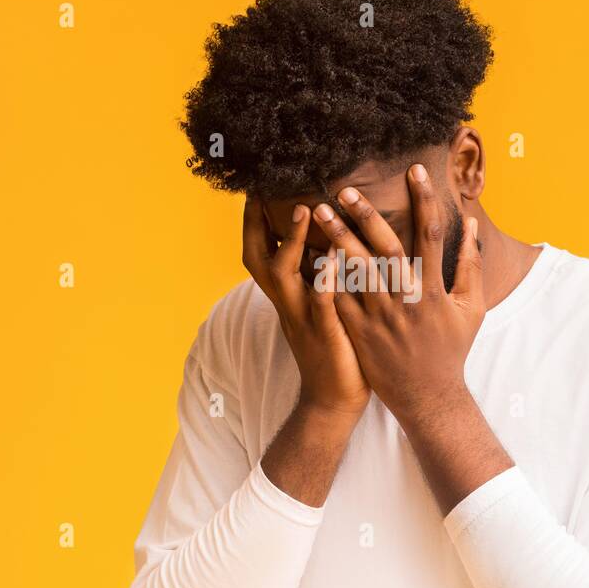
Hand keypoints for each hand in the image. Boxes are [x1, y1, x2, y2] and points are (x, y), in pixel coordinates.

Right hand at [242, 196, 370, 420]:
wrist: (335, 400)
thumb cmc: (335, 349)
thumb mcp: (320, 308)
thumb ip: (316, 277)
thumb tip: (324, 243)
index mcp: (287, 295)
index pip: (260, 252)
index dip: (253, 221)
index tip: (255, 187)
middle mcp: (288, 303)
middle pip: (258, 259)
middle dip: (258, 224)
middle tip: (264, 190)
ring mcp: (303, 318)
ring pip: (285, 276)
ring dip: (293, 242)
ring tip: (305, 210)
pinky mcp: (326, 334)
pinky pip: (320, 306)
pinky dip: (322, 283)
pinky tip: (330, 262)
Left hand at [309, 164, 484, 429]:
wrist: (428, 397)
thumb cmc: (452, 349)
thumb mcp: (472, 308)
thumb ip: (472, 265)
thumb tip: (472, 225)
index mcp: (434, 290)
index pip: (430, 234)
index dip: (425, 199)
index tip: (415, 169)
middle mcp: (406, 300)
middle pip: (384, 248)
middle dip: (365, 215)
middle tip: (345, 189)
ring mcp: (380, 318)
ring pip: (355, 271)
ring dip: (337, 239)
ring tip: (319, 213)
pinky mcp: (359, 332)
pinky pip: (339, 299)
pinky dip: (325, 275)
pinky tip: (310, 252)